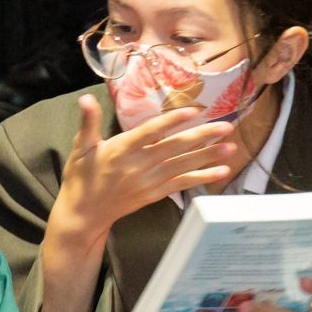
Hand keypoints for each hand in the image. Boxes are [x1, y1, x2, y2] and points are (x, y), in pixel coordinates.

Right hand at [51, 95, 239, 246]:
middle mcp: (140, 165)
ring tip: (230, 147)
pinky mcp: (155, 193)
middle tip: (226, 127)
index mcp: (122, 149)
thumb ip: (88, 122)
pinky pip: (182, 184)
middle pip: (175, 148)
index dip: (171, 122)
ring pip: (183, 166)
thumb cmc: (82, 177)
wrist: (85, 213)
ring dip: (208, 157)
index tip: (192, 111)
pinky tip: (220, 172)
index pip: (151, 132)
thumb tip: (86, 99)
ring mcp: (150, 181)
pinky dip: (202, 178)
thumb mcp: (81, 147)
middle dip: (203, 137)